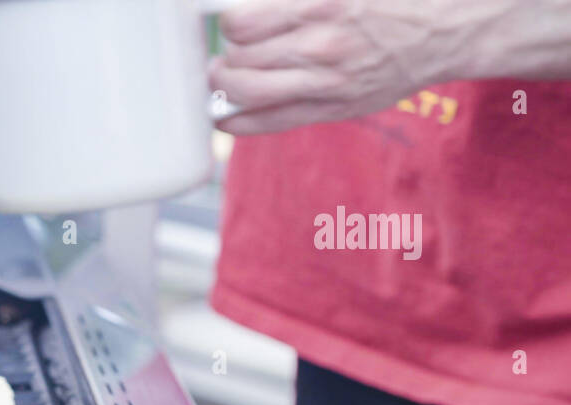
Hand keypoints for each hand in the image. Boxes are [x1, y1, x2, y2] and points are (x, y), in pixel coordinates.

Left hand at [209, 0, 570, 134]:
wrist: (450, 28)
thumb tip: (250, 8)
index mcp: (320, 4)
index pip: (240, 23)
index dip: (229, 24)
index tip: (234, 23)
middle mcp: (320, 45)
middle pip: (237, 59)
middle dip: (226, 55)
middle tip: (228, 53)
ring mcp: (326, 82)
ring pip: (245, 92)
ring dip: (225, 85)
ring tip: (226, 77)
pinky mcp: (334, 109)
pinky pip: (269, 123)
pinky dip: (236, 121)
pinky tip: (224, 114)